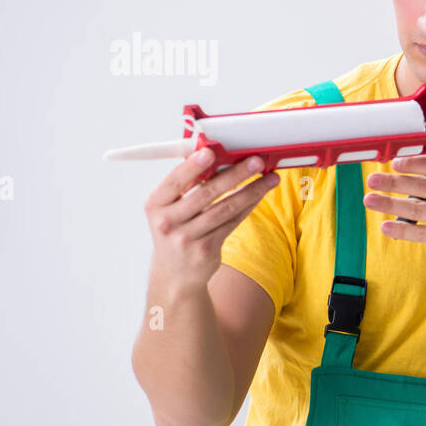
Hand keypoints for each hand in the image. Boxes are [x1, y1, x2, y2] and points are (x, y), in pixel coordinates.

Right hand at [143, 149, 278, 289]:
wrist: (175, 274)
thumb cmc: (175, 230)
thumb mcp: (169, 209)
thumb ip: (186, 186)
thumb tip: (213, 155)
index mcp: (155, 204)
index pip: (175, 181)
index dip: (193, 166)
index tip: (211, 152)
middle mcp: (167, 222)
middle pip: (206, 193)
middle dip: (235, 174)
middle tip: (255, 162)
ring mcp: (187, 238)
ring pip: (225, 209)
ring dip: (251, 191)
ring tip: (269, 178)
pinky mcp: (206, 250)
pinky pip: (232, 223)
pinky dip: (248, 206)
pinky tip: (260, 194)